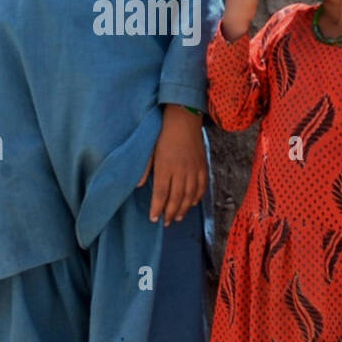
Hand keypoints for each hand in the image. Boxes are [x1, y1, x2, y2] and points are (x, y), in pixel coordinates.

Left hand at [137, 105, 206, 225]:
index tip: (154, 218)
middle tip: (166, 222)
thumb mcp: (150, 149)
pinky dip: (198, 196)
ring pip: (190, 195)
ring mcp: (193, 169)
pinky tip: (193, 203)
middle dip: (171, 213)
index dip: (158, 208)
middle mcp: (180, 171)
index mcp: (165, 167)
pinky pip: (202, 186)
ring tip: (178, 217)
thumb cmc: (163, 133)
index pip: (161, 194)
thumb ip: (145, 168)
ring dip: (184, 208)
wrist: (183, 119)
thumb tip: (138, 185)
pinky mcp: (202, 165)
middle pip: (176, 198)